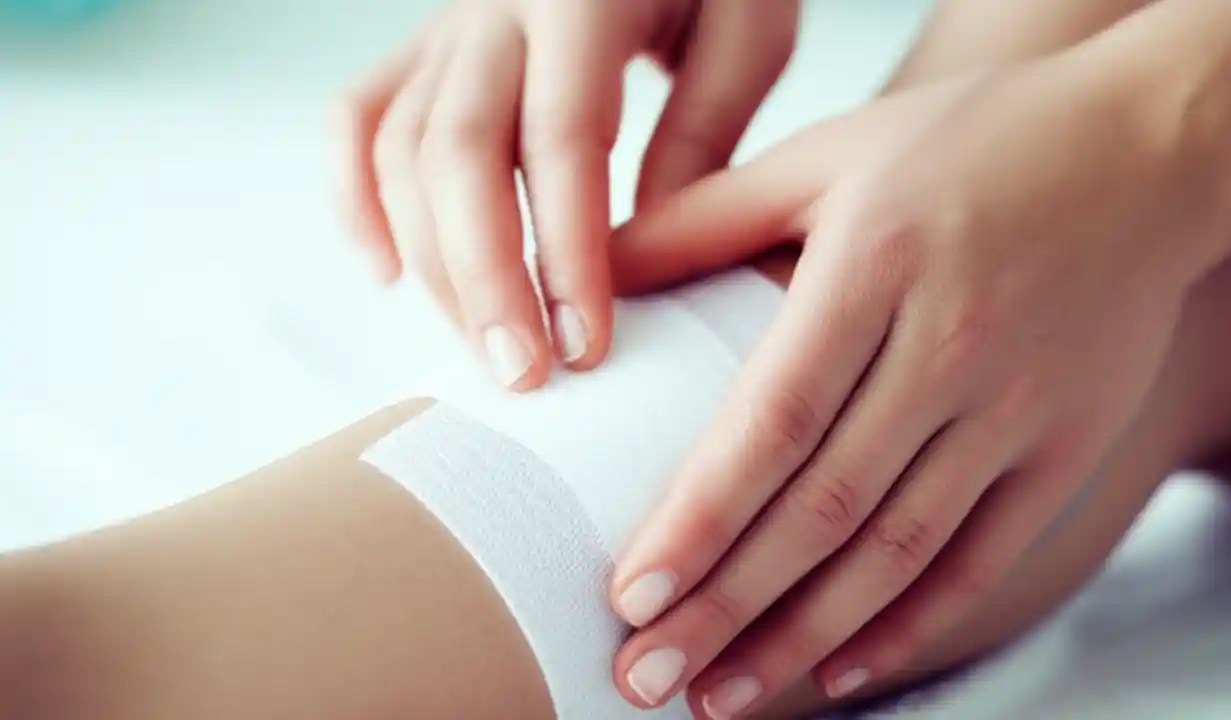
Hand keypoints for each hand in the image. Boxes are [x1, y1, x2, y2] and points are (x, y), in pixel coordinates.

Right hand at [332, 0, 796, 388]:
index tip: (587, 347)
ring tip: (485, 351)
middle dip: (485, 279)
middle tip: (522, 377)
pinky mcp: (422, 48)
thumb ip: (701, 135)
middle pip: (457, 152)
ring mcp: (447, 25)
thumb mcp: (750, 33)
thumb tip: (636, 260)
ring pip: (402, 150)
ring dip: (434, 264)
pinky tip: (390, 275)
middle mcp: (497, 3)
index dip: (567, 251)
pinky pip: (358, 119)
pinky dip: (357, 200)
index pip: (563, 136)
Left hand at [606, 58, 1230, 716]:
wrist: (1146, 150)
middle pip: (824, 506)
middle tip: (644, 675)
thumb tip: (593, 280)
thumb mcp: (828, 155)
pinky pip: (982, 556)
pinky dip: (910, 624)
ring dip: (800, 637)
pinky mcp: (1064, 445)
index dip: (700, 516)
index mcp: (876, 267)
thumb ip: (705, 219)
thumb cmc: (964, 145)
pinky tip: (837, 670)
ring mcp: (1016, 407)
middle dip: (726, 605)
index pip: (773, 418)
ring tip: (718, 698)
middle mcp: (950, 347)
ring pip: (896, 551)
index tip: (632, 595)